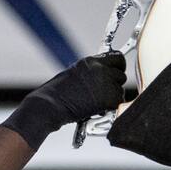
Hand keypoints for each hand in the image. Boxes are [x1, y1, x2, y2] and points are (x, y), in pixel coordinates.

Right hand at [0, 51, 127, 149]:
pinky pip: (117, 103)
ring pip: (119, 91)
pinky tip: (96, 111)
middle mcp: (99, 69)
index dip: (118, 67)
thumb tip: (101, 78)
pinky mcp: (107, 99)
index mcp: (90, 61)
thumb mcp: (73, 74)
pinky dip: (110, 109)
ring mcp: (104, 83)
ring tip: (96, 104)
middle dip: (115, 84)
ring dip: (112, 98)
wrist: (49, 106)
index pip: (117, 58)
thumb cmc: (55, 95)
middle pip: (121, 75)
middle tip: (105, 94)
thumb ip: (90, 73)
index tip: (115, 73)